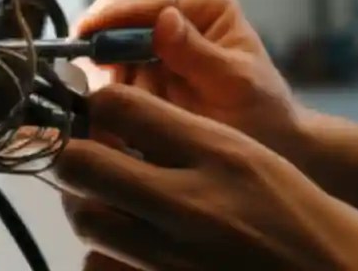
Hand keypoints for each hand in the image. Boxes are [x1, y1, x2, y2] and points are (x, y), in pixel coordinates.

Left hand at [56, 85, 357, 270]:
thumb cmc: (288, 208)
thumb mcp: (242, 153)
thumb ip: (179, 134)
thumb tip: (108, 112)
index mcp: (216, 153)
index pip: (119, 107)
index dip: (94, 102)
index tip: (91, 107)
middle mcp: (191, 202)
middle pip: (82, 164)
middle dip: (70, 151)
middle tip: (81, 149)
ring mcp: (176, 254)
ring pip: (84, 217)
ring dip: (85, 200)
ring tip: (106, 194)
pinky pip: (100, 266)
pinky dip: (102, 252)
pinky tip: (127, 242)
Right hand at [77, 0, 357, 209]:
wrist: (269, 147)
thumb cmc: (262, 113)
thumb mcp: (235, 84)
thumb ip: (199, 54)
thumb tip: (165, 19)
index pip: (143, 0)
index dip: (110, 20)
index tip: (84, 43)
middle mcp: (174, 10)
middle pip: (113, 18)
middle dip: (96, 49)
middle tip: (82, 85)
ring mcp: (153, 39)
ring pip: (101, 47)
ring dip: (94, 76)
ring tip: (92, 107)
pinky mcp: (140, 68)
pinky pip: (105, 75)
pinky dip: (99, 94)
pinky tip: (102, 118)